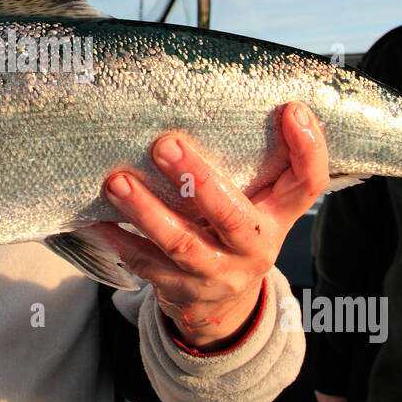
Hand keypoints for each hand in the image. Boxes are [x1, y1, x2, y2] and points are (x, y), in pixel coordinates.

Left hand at [93, 101, 328, 351]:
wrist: (223, 307)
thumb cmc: (236, 231)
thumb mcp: (260, 203)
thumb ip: (257, 164)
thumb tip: (218, 94)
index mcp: (279, 217)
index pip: (308, 183)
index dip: (308, 149)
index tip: (292, 109)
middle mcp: (255, 248)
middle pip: (233, 217)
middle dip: (198, 180)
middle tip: (164, 144)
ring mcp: (217, 273)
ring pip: (181, 244)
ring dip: (146, 211)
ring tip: (116, 181)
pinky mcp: (180, 289)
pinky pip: (144, 263)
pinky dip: (118, 238)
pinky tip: (93, 218)